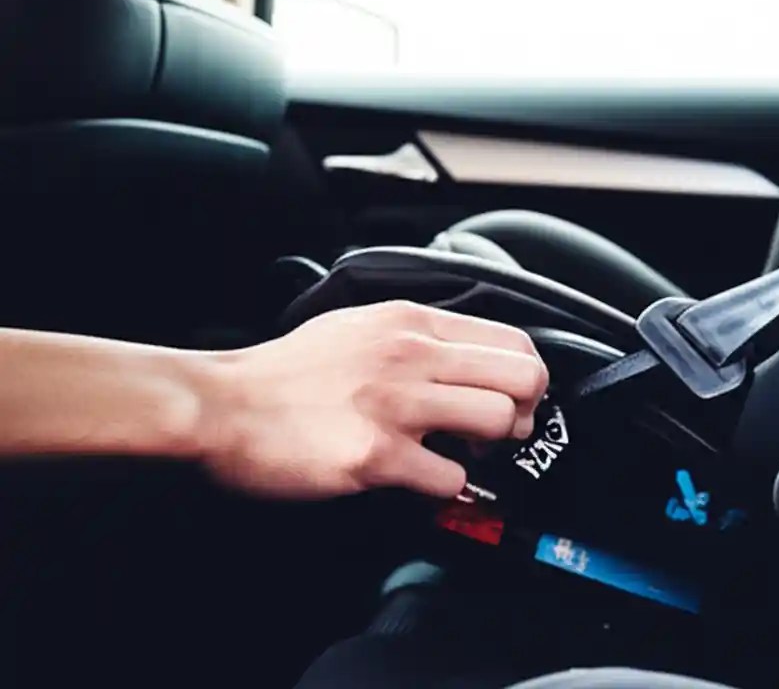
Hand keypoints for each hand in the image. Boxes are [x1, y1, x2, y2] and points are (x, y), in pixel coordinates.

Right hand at [202, 301, 547, 499]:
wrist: (220, 406)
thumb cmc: (284, 373)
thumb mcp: (358, 326)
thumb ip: (414, 336)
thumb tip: (464, 358)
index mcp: (410, 322)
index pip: (513, 340)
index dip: (526, 377)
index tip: (511, 399)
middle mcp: (411, 356)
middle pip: (523, 378)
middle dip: (525, 413)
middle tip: (501, 434)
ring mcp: (396, 405)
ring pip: (500, 421)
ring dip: (493, 449)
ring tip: (464, 456)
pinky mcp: (376, 455)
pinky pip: (452, 477)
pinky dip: (449, 488)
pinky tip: (426, 482)